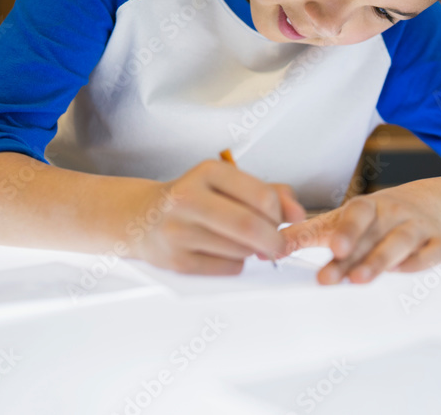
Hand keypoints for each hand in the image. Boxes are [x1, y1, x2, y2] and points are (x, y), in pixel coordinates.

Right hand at [133, 159, 304, 274]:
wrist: (142, 217)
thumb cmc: (194, 198)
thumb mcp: (228, 183)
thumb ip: (269, 192)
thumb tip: (297, 212)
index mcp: (207, 172)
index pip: (261, 196)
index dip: (280, 213)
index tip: (282, 220)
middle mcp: (188, 198)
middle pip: (249, 226)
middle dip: (273, 239)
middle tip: (278, 244)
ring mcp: (179, 230)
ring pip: (240, 250)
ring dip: (253, 251)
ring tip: (241, 241)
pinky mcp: (176, 260)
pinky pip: (227, 268)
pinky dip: (236, 264)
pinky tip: (224, 251)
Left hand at [279, 187, 440, 284]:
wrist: (430, 205)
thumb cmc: (376, 219)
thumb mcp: (341, 220)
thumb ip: (306, 234)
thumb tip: (269, 246)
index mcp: (368, 208)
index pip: (356, 213)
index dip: (345, 229)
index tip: (332, 248)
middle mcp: (394, 214)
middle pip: (376, 233)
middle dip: (355, 255)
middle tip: (330, 278)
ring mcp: (418, 227)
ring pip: (402, 242)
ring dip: (382, 260)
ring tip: (360, 280)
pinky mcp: (438, 243)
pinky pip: (434, 252)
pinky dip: (420, 262)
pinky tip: (404, 272)